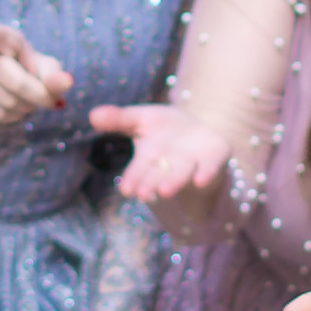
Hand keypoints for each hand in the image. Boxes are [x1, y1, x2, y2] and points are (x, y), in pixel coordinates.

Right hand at [0, 15, 73, 130]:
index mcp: (6, 39)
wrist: (14, 95)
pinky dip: (11, 117)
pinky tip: (11, 109)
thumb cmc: (34, 75)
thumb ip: (56, 77)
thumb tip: (66, 82)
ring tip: (24, 100)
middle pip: (15, 81)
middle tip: (44, 99)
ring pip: (7, 101)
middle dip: (37, 96)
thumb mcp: (49, 73)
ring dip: (24, 108)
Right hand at [92, 100, 229, 209]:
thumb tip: (93, 115)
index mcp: (150, 157)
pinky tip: (201, 180)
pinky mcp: (216, 154)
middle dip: (151, 183)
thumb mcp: (139, 118)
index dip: (133, 179)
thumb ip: (119, 119)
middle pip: (159, 175)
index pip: (139, 170)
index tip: (127, 190)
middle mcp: (171, 164)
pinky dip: (206, 171)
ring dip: (173, 182)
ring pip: (182, 172)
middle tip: (143, 194)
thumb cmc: (164, 129)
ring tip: (164, 191)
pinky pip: (212, 164)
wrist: (198, 134)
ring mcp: (194, 160)